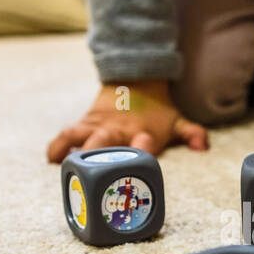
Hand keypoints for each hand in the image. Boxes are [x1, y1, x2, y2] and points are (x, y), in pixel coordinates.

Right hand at [46, 79, 208, 161]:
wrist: (132, 81)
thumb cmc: (156, 112)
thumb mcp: (176, 120)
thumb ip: (191, 133)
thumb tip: (202, 146)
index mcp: (142, 132)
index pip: (143, 142)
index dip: (143, 146)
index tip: (141, 149)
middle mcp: (118, 130)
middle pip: (105, 141)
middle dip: (99, 153)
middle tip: (92, 172)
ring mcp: (98, 126)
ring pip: (80, 136)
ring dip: (72, 150)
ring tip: (64, 166)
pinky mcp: (83, 124)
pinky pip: (66, 134)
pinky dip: (58, 145)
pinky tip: (52, 159)